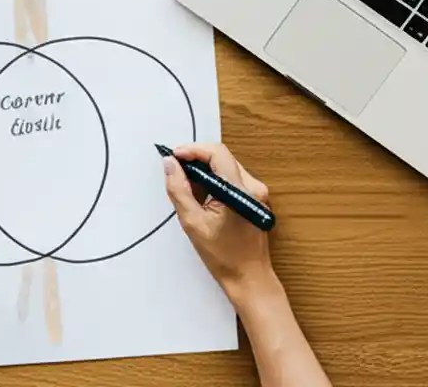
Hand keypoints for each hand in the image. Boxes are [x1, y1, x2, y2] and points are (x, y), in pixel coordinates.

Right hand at [162, 142, 276, 304]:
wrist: (249, 277)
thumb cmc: (225, 257)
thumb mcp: (193, 223)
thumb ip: (179, 190)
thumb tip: (170, 165)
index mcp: (239, 192)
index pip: (217, 153)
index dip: (193, 150)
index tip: (175, 156)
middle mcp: (253, 187)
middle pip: (221, 157)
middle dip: (196, 160)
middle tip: (176, 171)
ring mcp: (257, 192)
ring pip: (226, 167)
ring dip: (205, 171)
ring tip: (187, 187)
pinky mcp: (255, 198)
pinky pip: (232, 178)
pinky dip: (215, 181)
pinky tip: (202, 196)